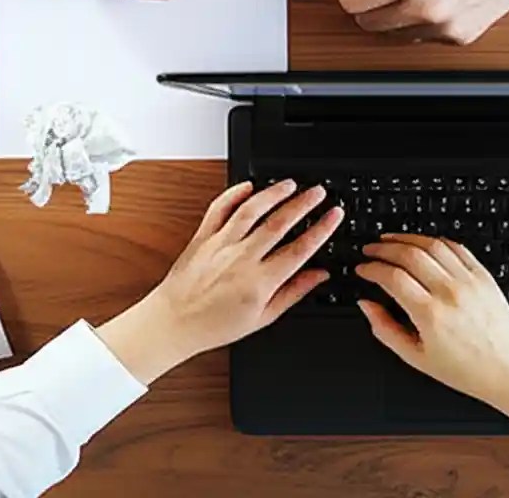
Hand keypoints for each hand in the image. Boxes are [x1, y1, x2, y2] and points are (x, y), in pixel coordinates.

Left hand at [96, 180, 341, 383]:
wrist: (174, 323)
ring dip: (274, 193)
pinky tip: (249, 187)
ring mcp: (220, 245)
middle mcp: (241, 259)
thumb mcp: (263, 317)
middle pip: (279, 223)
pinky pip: (220, 209)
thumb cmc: (215, 325)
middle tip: (319, 192)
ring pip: (252, 210)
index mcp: (260, 282)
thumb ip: (294, 292)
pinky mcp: (203, 237)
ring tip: (291, 184)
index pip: (300, 249)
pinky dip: (234, 194)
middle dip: (304, 203)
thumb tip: (319, 275)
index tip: (334, 215)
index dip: (322, 229)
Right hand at [356, 235, 508, 424]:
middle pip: (409, 254)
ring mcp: (469, 281)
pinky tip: (423, 243)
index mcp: (430, 315)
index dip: (371, 268)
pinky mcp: (483, 276)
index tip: (363, 269)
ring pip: (432, 245)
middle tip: (371, 250)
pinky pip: (456, 248)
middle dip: (383, 248)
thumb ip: (385, 329)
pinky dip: (435, 241)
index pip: (392, 277)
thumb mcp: (416, 358)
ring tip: (391, 240)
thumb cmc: (466, 369)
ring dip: (406, 238)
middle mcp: (450, 293)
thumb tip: (366, 306)